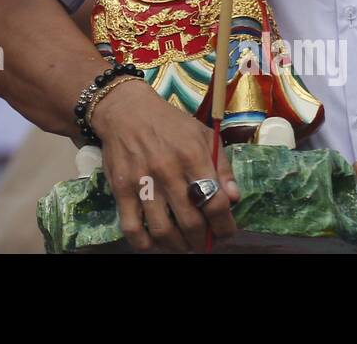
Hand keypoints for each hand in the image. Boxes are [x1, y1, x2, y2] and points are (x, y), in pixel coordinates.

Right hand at [92, 80, 239, 252]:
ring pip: (163, 231)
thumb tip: (234, 199)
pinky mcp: (121, 189)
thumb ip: (222, 167)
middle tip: (204, 243)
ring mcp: (142, 182)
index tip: (226, 233)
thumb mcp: (203, 135)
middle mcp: (168, 171)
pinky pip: (132, 228)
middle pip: (191, 223)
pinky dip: (144, 244)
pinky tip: (154, 243)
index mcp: (193, 156)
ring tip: (183, 244)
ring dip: (178, 246)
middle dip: (203, 242)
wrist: (126, 110)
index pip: (216, 202)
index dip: (225, 226)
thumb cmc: (170, 124)